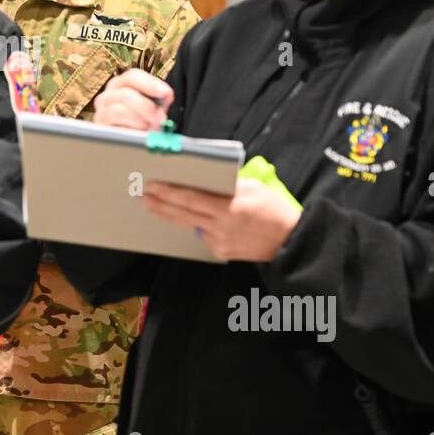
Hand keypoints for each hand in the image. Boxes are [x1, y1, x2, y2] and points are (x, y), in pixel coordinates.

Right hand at [93, 68, 173, 129]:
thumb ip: (159, 101)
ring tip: (148, 128)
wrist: (132, 146)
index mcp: (121, 86)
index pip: (132, 76)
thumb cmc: (143, 127)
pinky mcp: (99, 128)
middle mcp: (108, 96)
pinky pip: (114, 127)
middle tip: (159, 119)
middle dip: (146, 107)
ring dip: (138, 120)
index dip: (150, 84)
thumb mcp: (154, 111)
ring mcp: (101, 112)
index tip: (166, 94)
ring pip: (119, 110)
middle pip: (126, 93)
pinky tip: (137, 133)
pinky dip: (128, 127)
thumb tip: (166, 96)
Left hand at [144, 178, 302, 262]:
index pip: (192, 198)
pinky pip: (202, 235)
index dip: (169, 193)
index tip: (152, 186)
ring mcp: (220, 242)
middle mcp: (222, 226)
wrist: (290, 242)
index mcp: (230, 207)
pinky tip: (188, 219)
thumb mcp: (255, 189)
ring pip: (189, 225)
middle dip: (160, 204)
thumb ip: (229, 185)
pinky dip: (194, 225)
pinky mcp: (221, 253)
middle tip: (142, 196)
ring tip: (153, 205)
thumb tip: (205, 181)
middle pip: (183, 214)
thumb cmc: (274, 210)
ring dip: (170, 215)